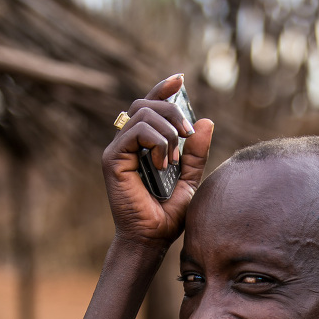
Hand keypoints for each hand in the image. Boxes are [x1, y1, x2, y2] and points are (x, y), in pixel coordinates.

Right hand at [103, 75, 213, 246]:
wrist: (153, 239)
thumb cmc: (168, 215)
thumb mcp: (190, 179)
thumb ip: (196, 152)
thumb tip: (206, 121)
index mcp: (143, 145)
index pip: (149, 106)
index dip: (163, 89)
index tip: (180, 79)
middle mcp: (127, 143)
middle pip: (146, 104)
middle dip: (172, 110)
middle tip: (187, 133)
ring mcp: (118, 150)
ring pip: (142, 114)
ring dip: (166, 131)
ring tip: (174, 160)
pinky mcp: (113, 159)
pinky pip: (135, 132)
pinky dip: (155, 142)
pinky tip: (164, 164)